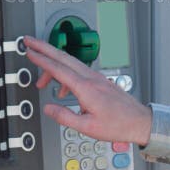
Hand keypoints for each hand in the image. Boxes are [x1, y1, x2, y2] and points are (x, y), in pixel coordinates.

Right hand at [24, 35, 151, 145]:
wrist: (139, 121)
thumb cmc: (118, 125)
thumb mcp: (87, 127)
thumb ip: (65, 117)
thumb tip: (48, 108)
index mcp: (86, 88)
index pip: (58, 69)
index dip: (41, 59)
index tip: (29, 52)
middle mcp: (91, 78)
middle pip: (63, 57)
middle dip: (44, 48)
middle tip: (29, 41)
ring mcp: (97, 77)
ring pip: (70, 63)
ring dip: (53, 63)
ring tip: (41, 79)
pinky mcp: (100, 80)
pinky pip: (78, 71)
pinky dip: (65, 74)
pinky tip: (62, 89)